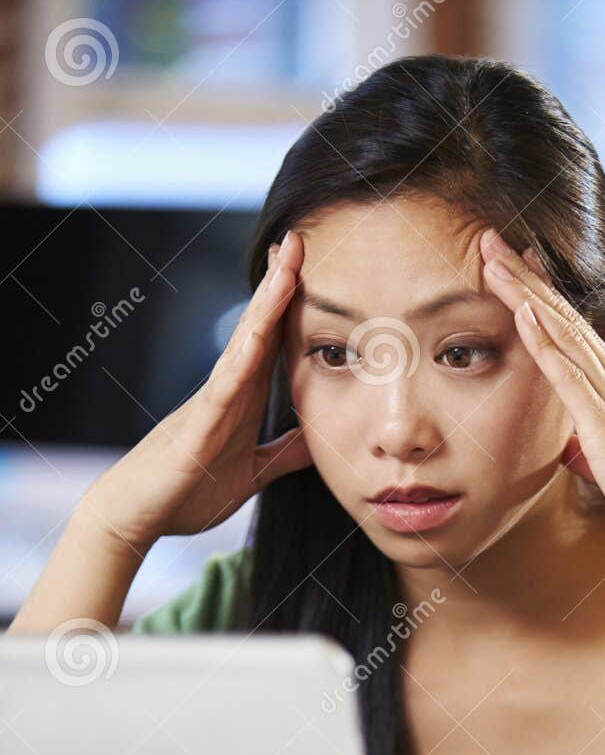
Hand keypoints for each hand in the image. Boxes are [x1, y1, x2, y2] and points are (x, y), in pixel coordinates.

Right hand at [82, 230, 310, 555]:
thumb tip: (318, 444)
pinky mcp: (196, 426)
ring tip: (286, 262)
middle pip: (258, 327)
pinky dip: (242, 360)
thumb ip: (283, 456)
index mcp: (241, 399)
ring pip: (244, 343)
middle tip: (298, 237)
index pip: (273, 343)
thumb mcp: (252, 475)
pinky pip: (222, 387)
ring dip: (266, 304)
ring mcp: (209, 403)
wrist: (136, 516)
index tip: (316, 268)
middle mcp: (226, 390)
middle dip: (280, 283)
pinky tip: (258, 334)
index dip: (294, 307)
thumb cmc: (186, 494)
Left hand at [479, 227, 604, 574]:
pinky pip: (570, 374)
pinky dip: (544, 341)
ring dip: (525, 293)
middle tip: (490, 239)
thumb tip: (566, 446)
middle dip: (525, 277)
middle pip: (566, 318)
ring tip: (492, 257)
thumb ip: (589, 447)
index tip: (515, 268)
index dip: (544, 298)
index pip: (577, 334)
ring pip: (564, 333)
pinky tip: (521, 312)